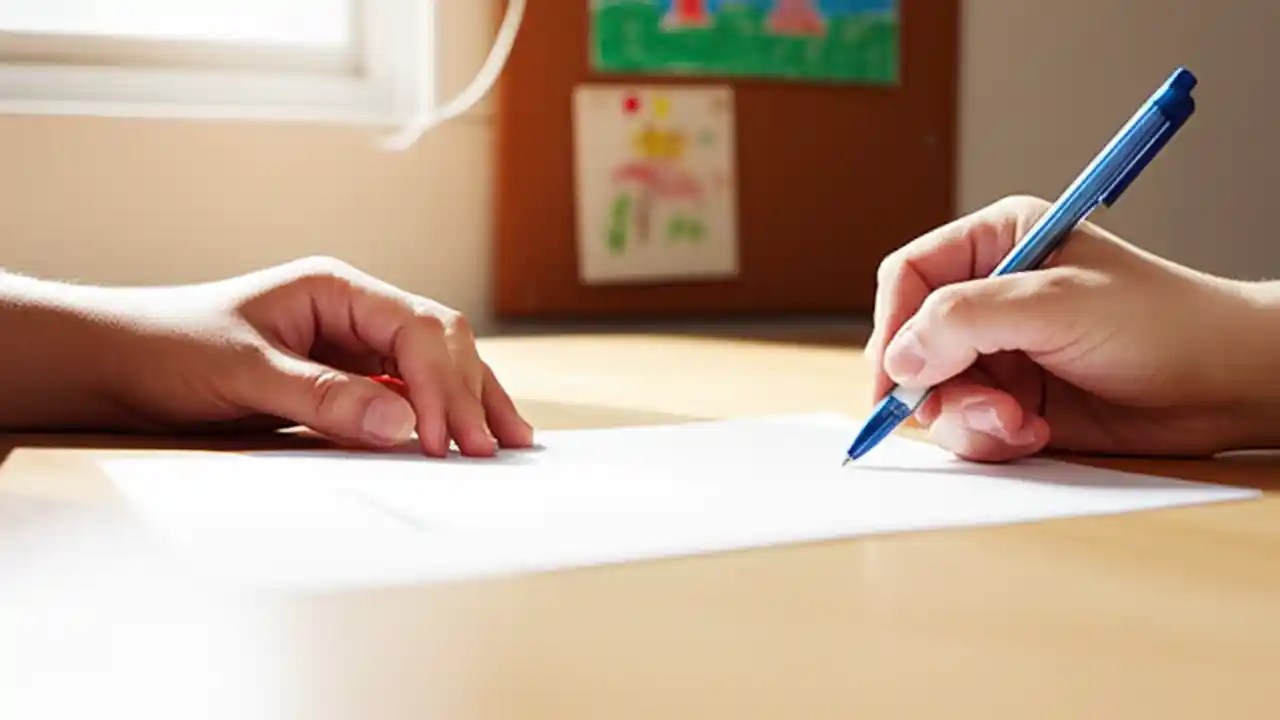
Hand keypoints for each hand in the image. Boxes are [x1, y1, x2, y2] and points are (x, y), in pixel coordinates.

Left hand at [3, 257, 531, 456]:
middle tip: (491, 449)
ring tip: (509, 441)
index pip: (415, 328)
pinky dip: (438, 416)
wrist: (116, 365)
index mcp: (335, 288)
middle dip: (470, 392)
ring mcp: (352, 345)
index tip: (445, 439)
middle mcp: (353, 311)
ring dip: (470, 401)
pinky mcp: (345, 379)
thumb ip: (324, 397)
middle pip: (439, 343)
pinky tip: (460, 438)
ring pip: (433, 366)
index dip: (440, 384)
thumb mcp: (244, 373)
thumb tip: (405, 426)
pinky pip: (406, 394)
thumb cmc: (168, 350)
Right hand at [867, 196, 1278, 460]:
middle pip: (913, 344)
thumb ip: (967, 321)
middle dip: (937, 385)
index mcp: (996, 244)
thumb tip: (900, 356)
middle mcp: (990, 297)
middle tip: (978, 406)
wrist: (1226, 384)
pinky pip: (967, 427)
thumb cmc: (1162, 323)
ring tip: (1021, 422)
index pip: (909, 277)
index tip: (894, 377)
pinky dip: (992, 439)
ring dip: (969, 419)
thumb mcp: (1056, 305)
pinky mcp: (1013, 400)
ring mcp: (999, 352)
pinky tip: (1036, 433)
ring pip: (935, 394)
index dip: (893, 326)